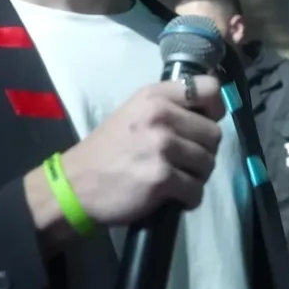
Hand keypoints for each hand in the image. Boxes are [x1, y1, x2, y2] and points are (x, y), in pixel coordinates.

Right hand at [62, 75, 226, 226]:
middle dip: (204, 152)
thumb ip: (169, 107)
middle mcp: (160, 115)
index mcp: (154, 96)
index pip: (209, 89)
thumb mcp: (134, 113)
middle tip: (183, 162)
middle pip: (213, 134)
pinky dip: (188, 199)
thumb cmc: (108, 150)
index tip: (204, 124)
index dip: (214, 110)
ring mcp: (162, 146)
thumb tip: (210, 113)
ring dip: (196, 177)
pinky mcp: (162, 178)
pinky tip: (172, 197)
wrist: (75, 185)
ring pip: (208, 163)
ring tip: (175, 179)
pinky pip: (196, 191)